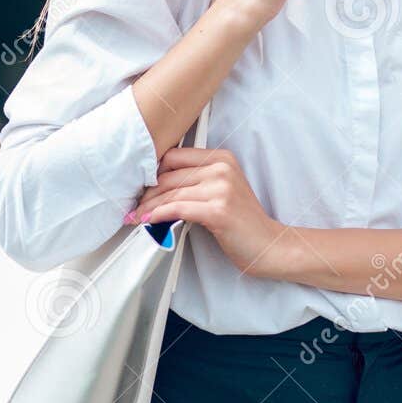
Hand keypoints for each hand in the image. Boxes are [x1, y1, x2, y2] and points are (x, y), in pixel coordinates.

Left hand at [124, 146, 283, 277]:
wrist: (269, 245)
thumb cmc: (242, 222)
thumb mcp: (222, 191)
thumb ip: (197, 181)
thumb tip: (157, 185)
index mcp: (222, 158)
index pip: (174, 157)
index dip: (153, 173)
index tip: (141, 188)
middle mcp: (222, 168)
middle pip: (169, 176)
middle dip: (146, 193)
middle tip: (133, 206)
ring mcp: (221, 188)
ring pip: (170, 194)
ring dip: (148, 208)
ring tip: (135, 217)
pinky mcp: (218, 210)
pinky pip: (177, 208)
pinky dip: (158, 215)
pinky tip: (148, 221)